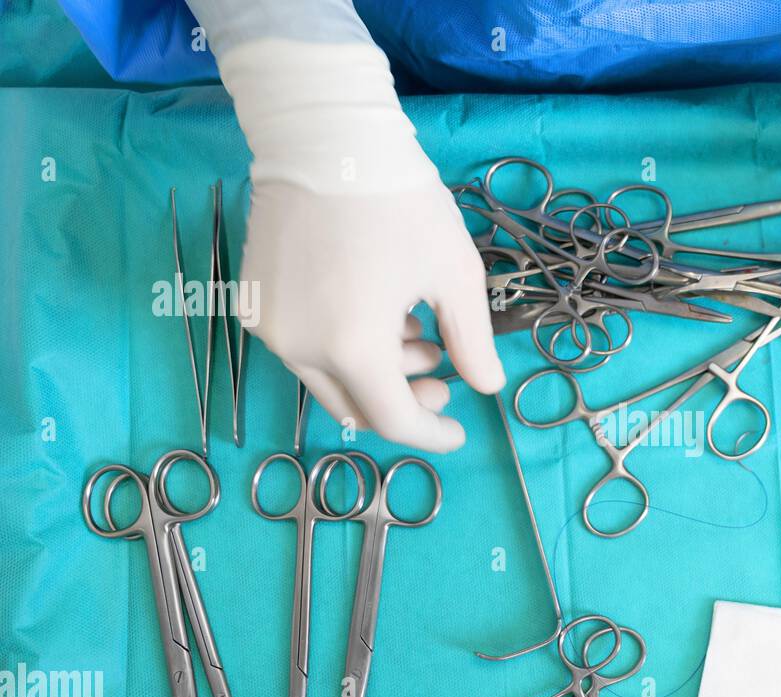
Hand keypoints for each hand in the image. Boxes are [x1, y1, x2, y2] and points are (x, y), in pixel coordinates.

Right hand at [241, 175, 502, 452]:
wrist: (324, 138)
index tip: (459, 430)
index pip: (392, 420)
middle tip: (441, 371)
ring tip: (414, 329)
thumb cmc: (400, 204)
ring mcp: (269, 327)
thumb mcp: (454, 275)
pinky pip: (304, 348)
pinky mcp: (253, 304)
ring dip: (377, 370)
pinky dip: (342, 346)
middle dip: (405, 399)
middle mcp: (299, 348)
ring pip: (329, 379)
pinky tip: (374, 311)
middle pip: (357, 405)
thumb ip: (472, 342)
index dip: (430, 434)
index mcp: (351, 347)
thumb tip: (486, 388)